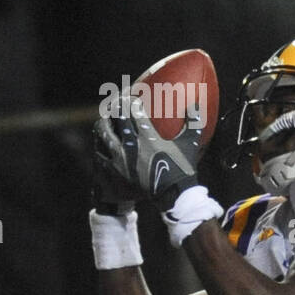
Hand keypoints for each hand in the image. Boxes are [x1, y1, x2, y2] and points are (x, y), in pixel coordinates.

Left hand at [93, 94, 203, 208]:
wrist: (172, 196)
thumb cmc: (182, 169)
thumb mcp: (190, 145)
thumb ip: (192, 123)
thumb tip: (195, 105)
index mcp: (148, 136)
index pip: (132, 110)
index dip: (130, 101)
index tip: (132, 98)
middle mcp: (130, 144)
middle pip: (116, 118)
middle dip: (116, 108)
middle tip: (117, 105)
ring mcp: (119, 158)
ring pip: (103, 133)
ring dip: (104, 123)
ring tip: (105, 120)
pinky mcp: (113, 170)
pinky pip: (100, 152)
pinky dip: (100, 144)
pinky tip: (101, 141)